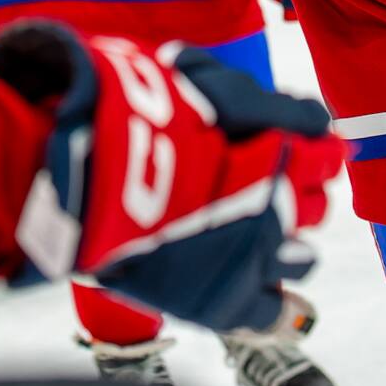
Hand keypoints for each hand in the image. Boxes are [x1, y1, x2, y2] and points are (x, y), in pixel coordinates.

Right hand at [0, 24, 341, 332]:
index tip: (292, 136)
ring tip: (263, 236)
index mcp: (268, 133)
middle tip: (272, 182)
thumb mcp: (176, 76)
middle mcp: (275, 190)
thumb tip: (249, 94)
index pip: (315, 129)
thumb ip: (218, 83)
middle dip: (301, 183)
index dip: (305, 131)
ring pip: (306, 250)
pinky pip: (274, 308)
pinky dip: (272, 297)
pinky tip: (258, 284)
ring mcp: (253, 248)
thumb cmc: (114, 116)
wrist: (69, 176)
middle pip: (317, 190)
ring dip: (292, 239)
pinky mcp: (226, 298)